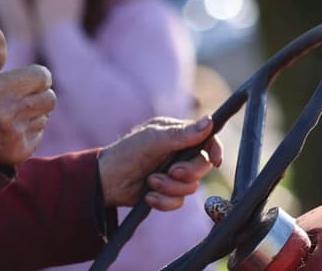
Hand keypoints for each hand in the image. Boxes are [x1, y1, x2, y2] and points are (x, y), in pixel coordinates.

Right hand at [0, 24, 55, 165]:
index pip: (42, 76)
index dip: (34, 76)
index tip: (22, 80)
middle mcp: (8, 112)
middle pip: (49, 97)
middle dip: (37, 94)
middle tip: (19, 97)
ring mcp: (14, 134)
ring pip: (45, 116)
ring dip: (34, 113)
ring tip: (13, 114)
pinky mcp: (19, 151)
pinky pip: (38, 134)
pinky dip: (28, 131)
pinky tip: (9, 130)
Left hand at [98, 116, 222, 209]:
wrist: (107, 181)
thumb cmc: (127, 152)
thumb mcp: (154, 139)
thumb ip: (182, 134)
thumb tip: (209, 121)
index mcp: (176, 135)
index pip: (206, 139)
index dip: (214, 149)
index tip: (215, 160)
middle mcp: (178, 153)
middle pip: (203, 166)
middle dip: (188, 172)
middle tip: (172, 172)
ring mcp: (173, 174)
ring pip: (191, 187)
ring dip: (170, 187)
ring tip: (150, 181)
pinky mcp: (167, 192)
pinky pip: (179, 202)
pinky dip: (164, 201)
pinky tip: (148, 196)